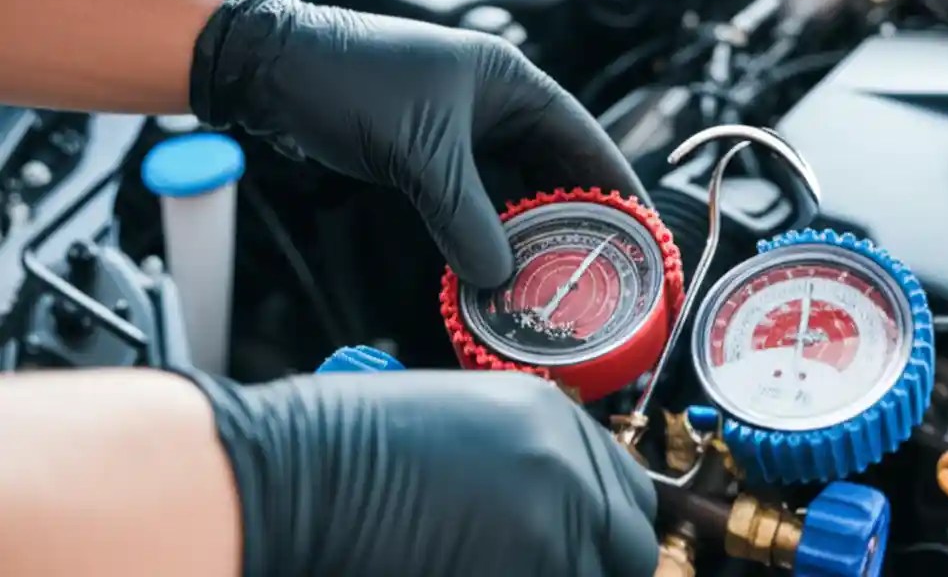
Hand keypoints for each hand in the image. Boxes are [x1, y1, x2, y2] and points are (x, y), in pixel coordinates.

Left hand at [188, 0, 644, 287]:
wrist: (271, 70)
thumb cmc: (347, 81)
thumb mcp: (421, 155)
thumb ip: (466, 220)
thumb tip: (501, 279)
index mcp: (510, 81)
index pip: (585, 138)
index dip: (617, 185)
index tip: (644, 227)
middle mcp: (494, 101)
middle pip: (555, 167)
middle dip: (578, 215)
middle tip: (606, 264)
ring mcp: (461, 127)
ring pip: (514, 186)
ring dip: (531, 228)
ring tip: (558, 274)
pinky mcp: (429, 150)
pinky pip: (476, 197)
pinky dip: (490, 229)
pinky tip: (501, 263)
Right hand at [188, 369, 658, 576]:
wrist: (286, 473)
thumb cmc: (342, 453)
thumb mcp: (459, 431)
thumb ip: (526, 470)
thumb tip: (562, 521)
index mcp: (551, 419)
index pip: (630, 496)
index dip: (606, 535)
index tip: (587, 552)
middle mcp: (564, 464)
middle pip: (629, 547)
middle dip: (593, 566)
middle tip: (538, 566)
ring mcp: (550, 523)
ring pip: (594, 575)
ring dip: (555, 575)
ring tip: (485, 564)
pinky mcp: (526, 568)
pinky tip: (465, 570)